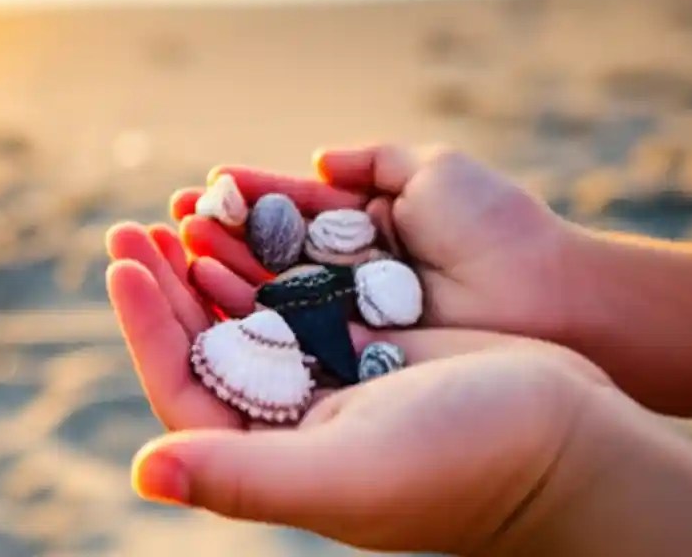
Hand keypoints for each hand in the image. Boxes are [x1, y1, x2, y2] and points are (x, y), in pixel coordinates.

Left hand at [106, 224, 614, 552]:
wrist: (569, 439)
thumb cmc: (461, 464)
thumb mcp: (344, 472)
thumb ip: (241, 476)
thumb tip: (140, 472)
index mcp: (272, 458)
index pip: (182, 387)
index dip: (144, 328)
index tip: (123, 265)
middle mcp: (292, 424)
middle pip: (206, 347)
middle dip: (164, 287)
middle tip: (130, 228)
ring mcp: (331, 382)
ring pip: (248, 317)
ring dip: (209, 267)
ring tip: (177, 215)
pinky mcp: (370, 348)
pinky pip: (299, 298)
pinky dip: (269, 263)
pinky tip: (249, 224)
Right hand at [173, 145, 578, 341]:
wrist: (553, 300)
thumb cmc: (499, 231)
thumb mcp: (437, 173)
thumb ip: (376, 162)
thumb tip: (317, 161)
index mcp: (370, 234)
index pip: (290, 215)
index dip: (245, 200)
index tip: (199, 188)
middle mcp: (351, 281)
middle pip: (268, 257)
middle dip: (214, 238)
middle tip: (160, 224)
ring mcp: (351, 324)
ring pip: (269, 295)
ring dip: (217, 272)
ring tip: (168, 251)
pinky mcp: (354, 363)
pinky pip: (288, 334)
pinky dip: (246, 313)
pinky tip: (203, 292)